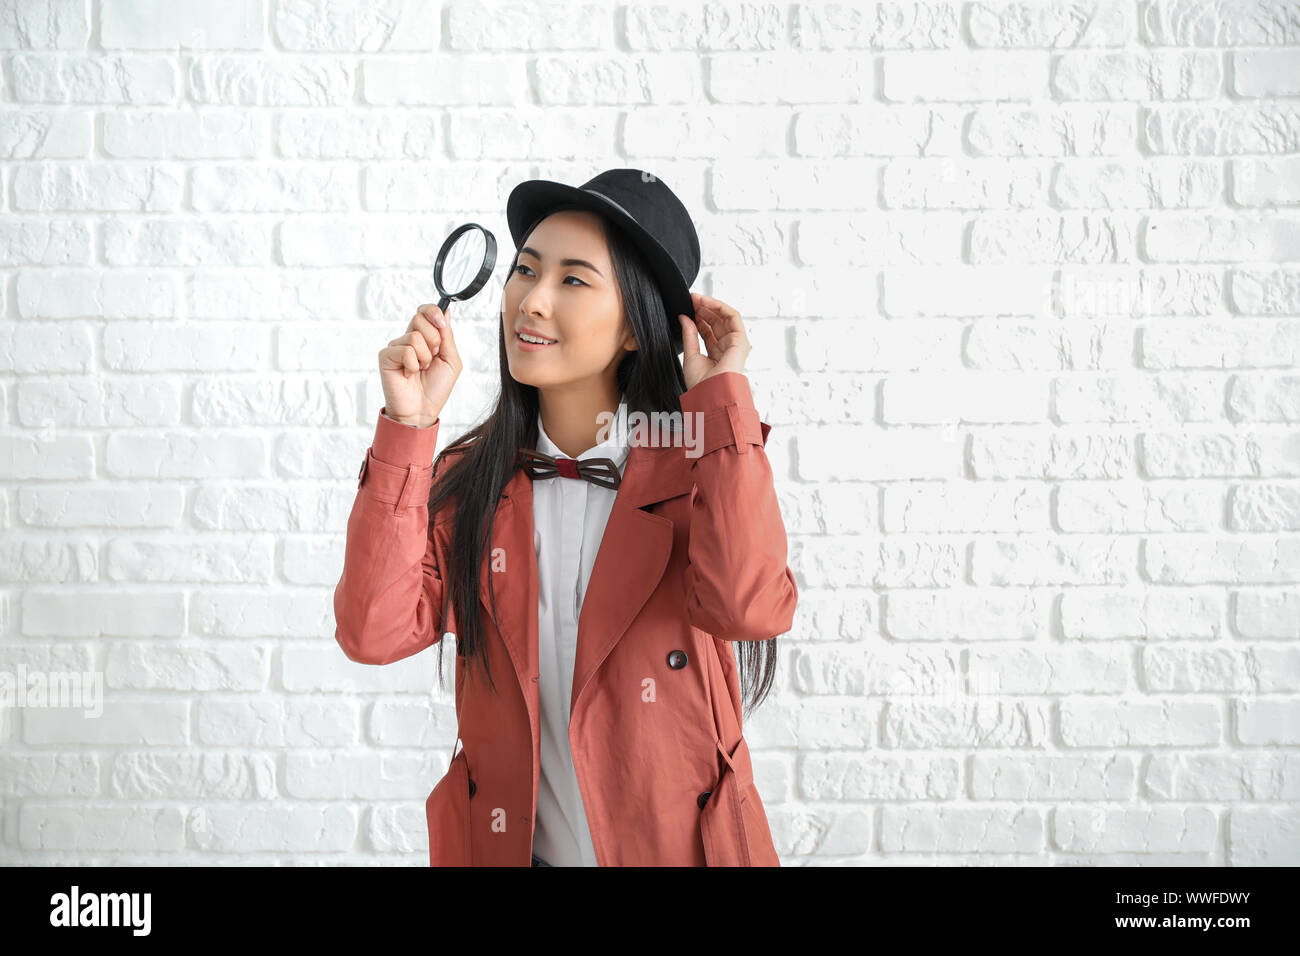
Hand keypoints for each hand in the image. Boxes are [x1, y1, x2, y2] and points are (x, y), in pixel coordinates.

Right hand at [378, 304, 462, 426]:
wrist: (422, 410)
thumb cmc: (436, 388)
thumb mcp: (451, 360)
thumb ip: (447, 336)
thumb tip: (446, 311)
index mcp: (425, 337)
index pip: (425, 311)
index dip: (433, 312)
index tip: (442, 324)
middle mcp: (408, 339)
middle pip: (419, 318)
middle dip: (433, 340)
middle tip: (432, 358)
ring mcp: (396, 347)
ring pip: (414, 336)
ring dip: (424, 357)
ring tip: (420, 370)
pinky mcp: (386, 356)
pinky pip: (404, 350)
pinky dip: (412, 365)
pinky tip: (409, 374)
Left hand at [678, 292, 749, 390]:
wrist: (710, 394)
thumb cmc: (702, 384)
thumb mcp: (690, 355)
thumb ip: (689, 334)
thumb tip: (684, 318)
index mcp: (715, 355)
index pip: (707, 331)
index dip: (697, 318)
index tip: (686, 309)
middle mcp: (726, 349)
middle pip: (716, 323)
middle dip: (703, 310)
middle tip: (690, 300)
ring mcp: (734, 344)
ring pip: (724, 317)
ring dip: (710, 306)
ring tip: (696, 299)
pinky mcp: (740, 340)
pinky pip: (732, 317)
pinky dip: (720, 307)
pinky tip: (706, 302)